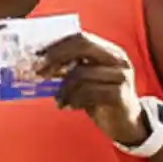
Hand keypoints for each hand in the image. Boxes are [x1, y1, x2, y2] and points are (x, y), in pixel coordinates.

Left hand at [38, 31, 147, 145]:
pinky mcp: (121, 95)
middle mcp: (118, 59)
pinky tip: (68, 106)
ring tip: (58, 99)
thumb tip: (35, 62)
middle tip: (39, 72)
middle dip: (56, 56)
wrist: (126, 124)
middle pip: (83, 45)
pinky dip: (73, 100)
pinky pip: (89, 92)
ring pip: (82, 73)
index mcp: (108, 51)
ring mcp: (121, 76)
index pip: (80, 37)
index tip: (36, 55)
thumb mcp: (84, 79)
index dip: (56, 44)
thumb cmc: (99, 98)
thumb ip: (68, 67)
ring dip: (63, 88)